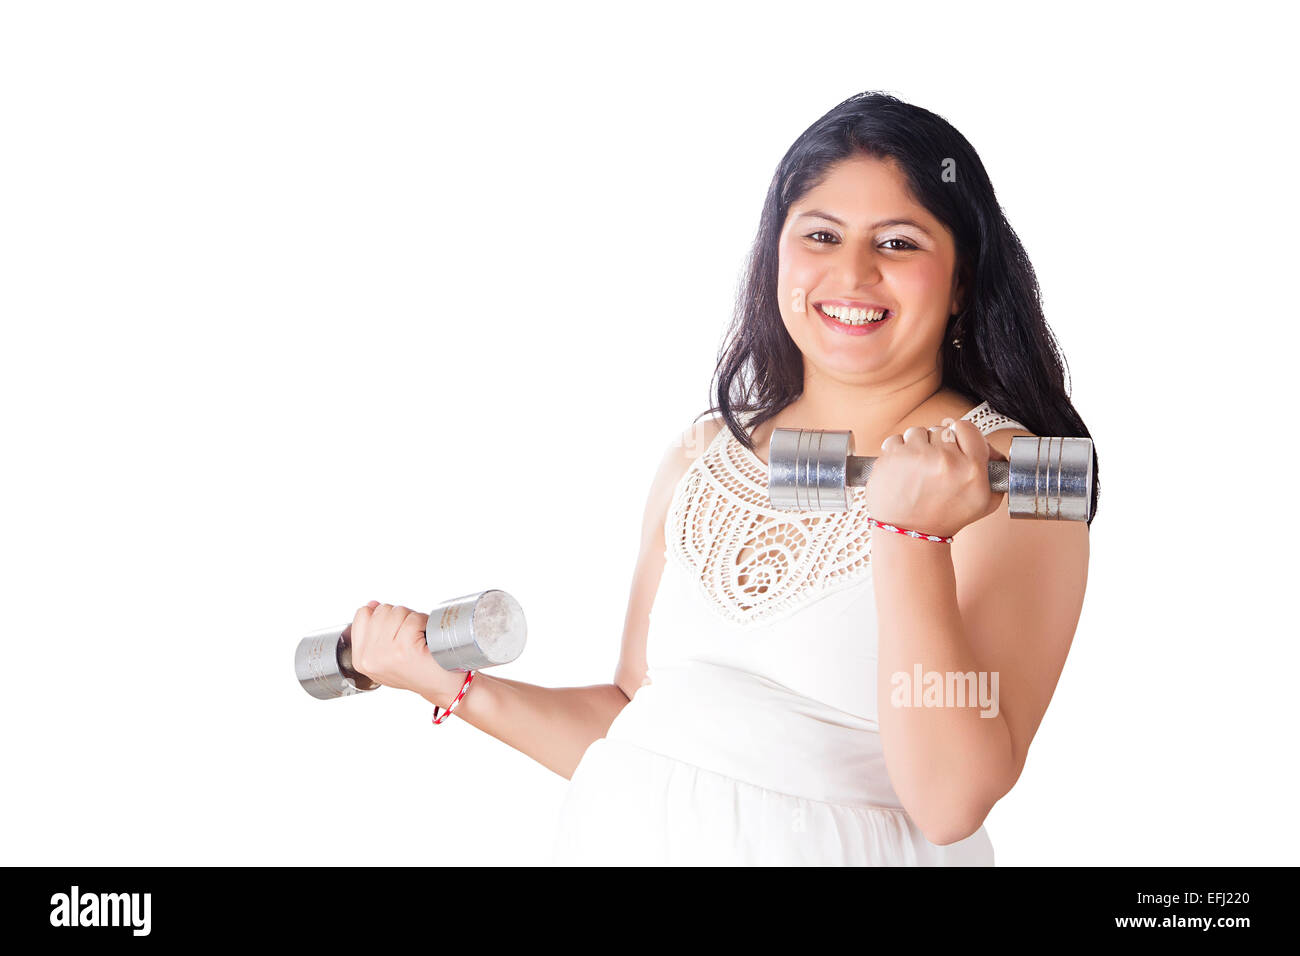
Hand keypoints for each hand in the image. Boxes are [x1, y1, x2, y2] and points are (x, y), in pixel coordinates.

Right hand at [349, 601, 465, 702]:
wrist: (445, 688)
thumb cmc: (420, 669)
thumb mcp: (388, 656)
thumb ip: (375, 632)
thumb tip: (372, 604)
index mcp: (360, 659)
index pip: (362, 615)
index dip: (383, 616)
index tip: (397, 631)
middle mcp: (369, 658)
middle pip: (382, 611)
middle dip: (401, 617)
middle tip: (412, 636)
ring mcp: (386, 653)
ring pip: (397, 612)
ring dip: (413, 619)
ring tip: (419, 638)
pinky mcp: (405, 648)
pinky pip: (413, 619)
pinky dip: (425, 623)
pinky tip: (427, 638)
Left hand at [863, 418, 1004, 538]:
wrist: (909, 534)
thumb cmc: (945, 518)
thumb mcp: (984, 502)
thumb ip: (995, 472)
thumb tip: (992, 450)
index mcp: (971, 469)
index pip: (967, 428)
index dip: (960, 436)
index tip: (954, 447)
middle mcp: (945, 460)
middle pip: (941, 429)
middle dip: (938, 444)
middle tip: (934, 466)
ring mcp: (916, 456)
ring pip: (918, 432)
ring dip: (917, 446)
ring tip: (917, 469)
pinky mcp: (892, 457)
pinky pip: (896, 439)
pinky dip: (897, 451)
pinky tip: (902, 470)